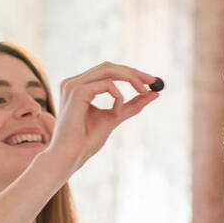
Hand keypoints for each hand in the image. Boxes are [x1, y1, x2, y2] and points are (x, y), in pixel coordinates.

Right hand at [44, 62, 160, 179]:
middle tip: (153, 81)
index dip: (130, 73)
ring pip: (108, 70)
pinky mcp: (76, 91)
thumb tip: (154, 94)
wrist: (70, 156)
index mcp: (80, 86)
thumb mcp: (114, 118)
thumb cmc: (86, 142)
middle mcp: (74, 82)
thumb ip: (131, 106)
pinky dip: (118, 96)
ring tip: (144, 93)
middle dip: (134, 72)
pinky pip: (106, 84)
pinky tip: (118, 112)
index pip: (107, 71)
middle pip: (109, 66)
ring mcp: (73, 85)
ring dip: (131, 79)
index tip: (150, 80)